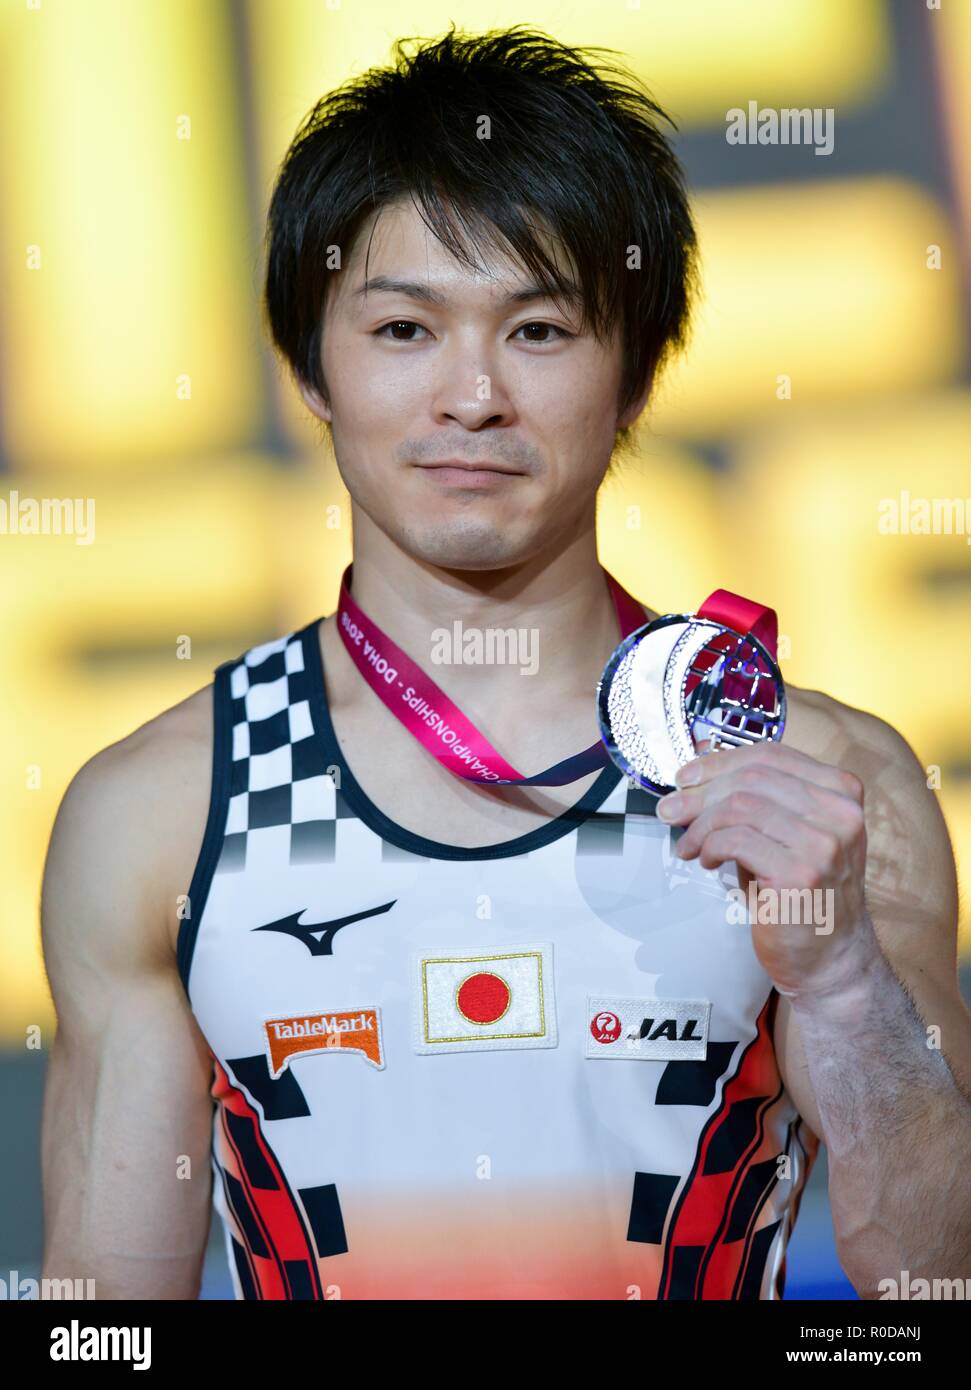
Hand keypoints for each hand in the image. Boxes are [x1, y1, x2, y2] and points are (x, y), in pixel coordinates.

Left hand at [655, 741, 874, 998]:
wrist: (830, 958)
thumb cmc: (802, 893)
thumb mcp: (791, 833)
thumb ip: (760, 799)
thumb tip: (699, 770)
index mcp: (842, 792)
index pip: (771, 755)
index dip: (720, 761)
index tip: (686, 776)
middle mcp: (840, 813)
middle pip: (752, 778)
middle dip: (700, 792)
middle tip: (671, 810)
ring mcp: (824, 843)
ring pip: (740, 806)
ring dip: (701, 824)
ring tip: (690, 846)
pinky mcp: (801, 874)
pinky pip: (735, 841)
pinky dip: (709, 846)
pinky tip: (706, 861)